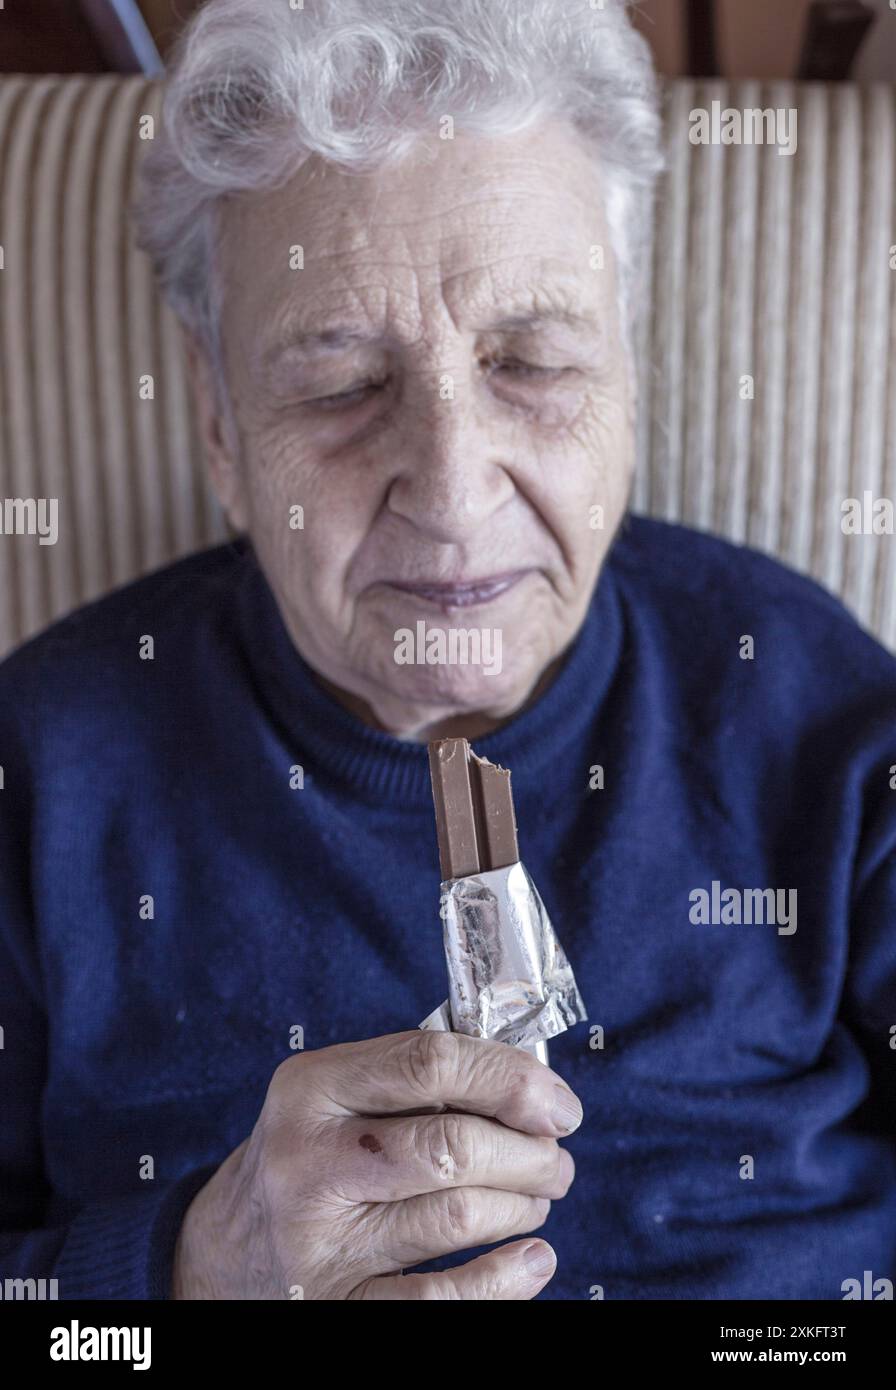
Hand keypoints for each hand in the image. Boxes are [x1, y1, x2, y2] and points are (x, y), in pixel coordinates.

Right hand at [172, 1030, 581, 1299]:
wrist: (222, 1251)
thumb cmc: (310, 1156)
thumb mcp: (336, 1095)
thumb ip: (416, 1079)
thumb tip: (532, 1089)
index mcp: (312, 1088)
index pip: (429, 1063)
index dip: (511, 1079)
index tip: (558, 1104)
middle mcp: (308, 1161)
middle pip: (450, 1147)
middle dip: (528, 1155)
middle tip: (554, 1161)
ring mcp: (318, 1242)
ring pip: (455, 1219)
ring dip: (521, 1208)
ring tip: (535, 1201)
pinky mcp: (334, 1307)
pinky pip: (437, 1301)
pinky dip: (502, 1281)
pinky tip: (529, 1261)